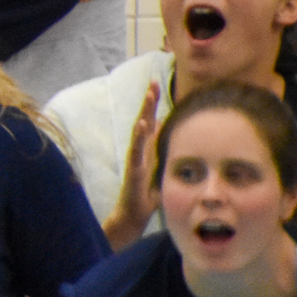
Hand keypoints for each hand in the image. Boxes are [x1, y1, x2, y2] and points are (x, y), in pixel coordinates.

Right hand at [107, 81, 162, 247]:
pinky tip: (143, 123)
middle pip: (143, 120)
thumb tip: (164, 127)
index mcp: (147, 148)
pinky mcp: (133, 168)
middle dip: (148, 101)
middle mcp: (139, 150)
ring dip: (143, 112)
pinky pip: (136, 149)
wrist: (134, 214)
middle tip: (153, 82)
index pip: (149, 121)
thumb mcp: (160, 167)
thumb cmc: (148, 193)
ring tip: (149, 95)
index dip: (152, 103)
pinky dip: (139, 135)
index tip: (156, 84)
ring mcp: (135, 157)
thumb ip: (161, 149)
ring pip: (138, 130)